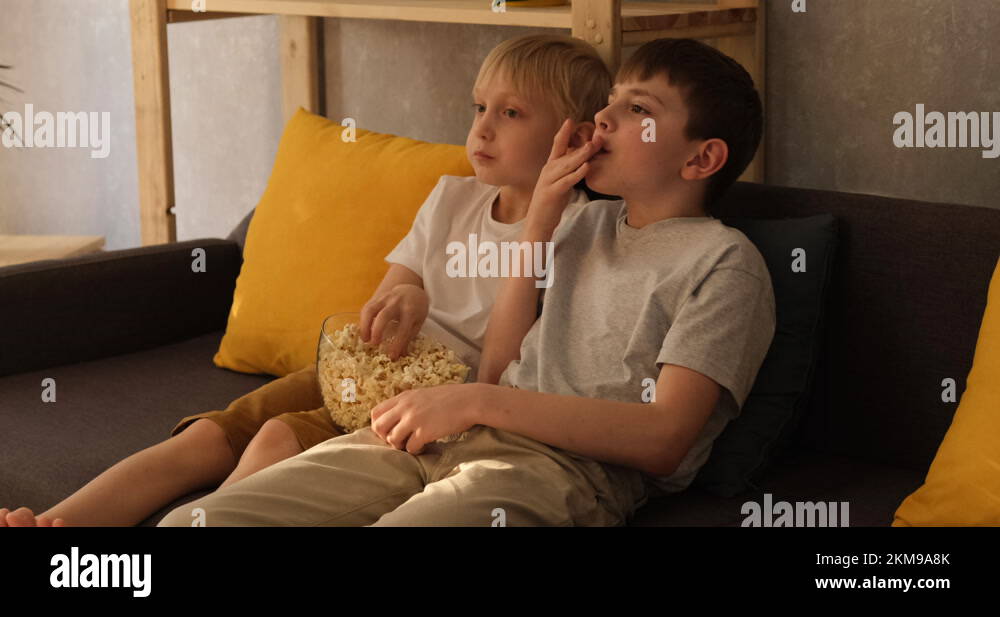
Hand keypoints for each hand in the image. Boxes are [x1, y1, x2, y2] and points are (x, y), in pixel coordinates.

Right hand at [359, 283, 428, 359]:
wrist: (411, 290)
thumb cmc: (415, 310)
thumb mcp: (417, 323)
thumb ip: (408, 337)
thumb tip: (400, 356)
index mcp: (411, 311)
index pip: (403, 329)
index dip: (397, 344)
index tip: (392, 357)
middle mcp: (397, 303)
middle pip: (384, 315)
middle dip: (377, 330)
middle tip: (374, 344)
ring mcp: (385, 298)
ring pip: (371, 309)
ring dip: (365, 325)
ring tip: (365, 339)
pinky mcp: (376, 298)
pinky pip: (367, 308)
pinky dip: (363, 320)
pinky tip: (364, 331)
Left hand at [369, 383, 485, 453]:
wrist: (471, 401)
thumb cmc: (451, 398)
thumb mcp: (425, 394)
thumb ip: (409, 403)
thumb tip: (398, 417)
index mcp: (404, 397)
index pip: (376, 412)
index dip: (379, 425)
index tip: (390, 431)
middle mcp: (406, 407)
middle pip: (379, 427)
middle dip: (385, 438)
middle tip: (398, 441)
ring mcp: (414, 419)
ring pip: (392, 439)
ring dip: (401, 446)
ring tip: (412, 444)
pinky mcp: (425, 431)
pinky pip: (410, 448)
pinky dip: (415, 451)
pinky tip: (424, 447)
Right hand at [526, 118, 600, 234]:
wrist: (538, 222)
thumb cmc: (552, 202)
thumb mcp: (560, 182)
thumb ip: (568, 170)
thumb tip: (581, 160)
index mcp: (550, 167)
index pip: (557, 146)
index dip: (563, 133)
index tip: (571, 120)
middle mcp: (548, 171)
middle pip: (566, 153)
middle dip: (581, 143)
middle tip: (595, 133)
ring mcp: (548, 182)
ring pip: (567, 165)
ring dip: (580, 155)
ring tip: (592, 146)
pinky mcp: (552, 193)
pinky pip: (566, 181)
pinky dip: (577, 174)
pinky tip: (586, 167)